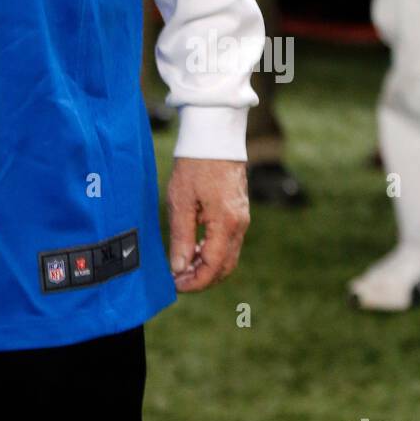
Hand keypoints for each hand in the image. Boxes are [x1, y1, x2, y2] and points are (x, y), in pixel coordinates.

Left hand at [167, 158, 248, 291]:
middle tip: (179, 279)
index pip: (214, 267)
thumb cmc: (194, 164)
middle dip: (203, 278)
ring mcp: (242, 217)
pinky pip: (229, 241)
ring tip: (183, 264)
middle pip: (225, 266)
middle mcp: (240, 224)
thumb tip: (180, 267)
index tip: (176, 285)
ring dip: (208, 265)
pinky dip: (214, 251)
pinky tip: (196, 247)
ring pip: (229, 255)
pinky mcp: (239, 211)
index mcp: (226, 223)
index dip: (195, 281)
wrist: (214, 135)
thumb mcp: (181, 200)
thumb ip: (181, 237)